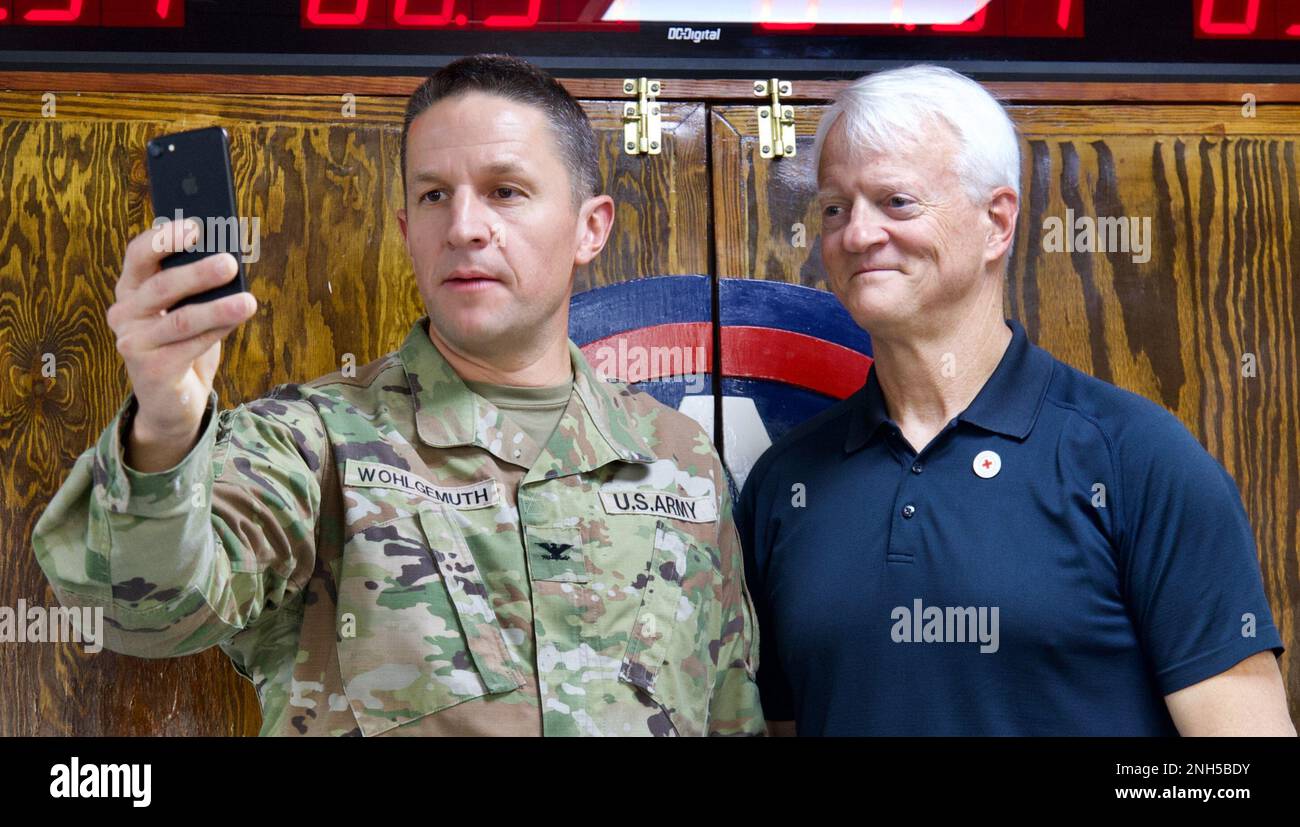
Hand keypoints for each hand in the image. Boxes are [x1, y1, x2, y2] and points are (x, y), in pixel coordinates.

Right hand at [107, 218, 256, 469]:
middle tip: (230, 262)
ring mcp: (133, 343)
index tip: (194, 227)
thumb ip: (197, 287)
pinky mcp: (150, 370)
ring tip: (247, 300)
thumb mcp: (186, 310)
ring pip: (181, 320)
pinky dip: (216, 332)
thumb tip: (226, 258)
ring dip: (217, 308)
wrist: (172, 401)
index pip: (138, 256)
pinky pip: (190, 346)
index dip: (163, 239)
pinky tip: (236, 321)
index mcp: (131, 290)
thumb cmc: (183, 345)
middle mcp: (124, 314)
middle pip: (161, 286)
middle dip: (197, 272)